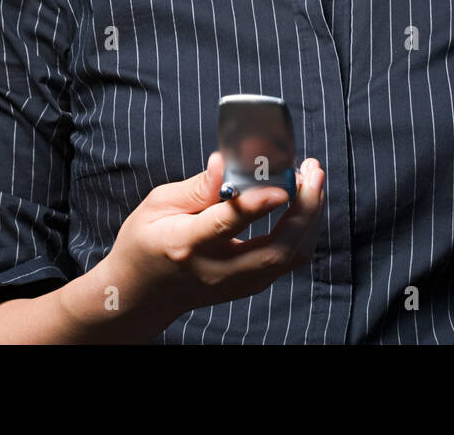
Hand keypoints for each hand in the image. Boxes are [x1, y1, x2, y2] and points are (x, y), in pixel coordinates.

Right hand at [103, 151, 325, 323]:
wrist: (140, 293)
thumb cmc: (145, 243)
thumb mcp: (158, 205)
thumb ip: (197, 187)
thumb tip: (224, 160)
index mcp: (186, 244)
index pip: (226, 225)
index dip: (257, 205)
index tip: (282, 185)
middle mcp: (216, 269)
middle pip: (274, 250)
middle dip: (304, 210)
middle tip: (312, 172)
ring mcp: (235, 283)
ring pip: (288, 258)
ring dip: (309, 218)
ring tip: (311, 181)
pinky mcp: (248, 286)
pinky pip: (287, 261)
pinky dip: (302, 232)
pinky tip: (303, 204)